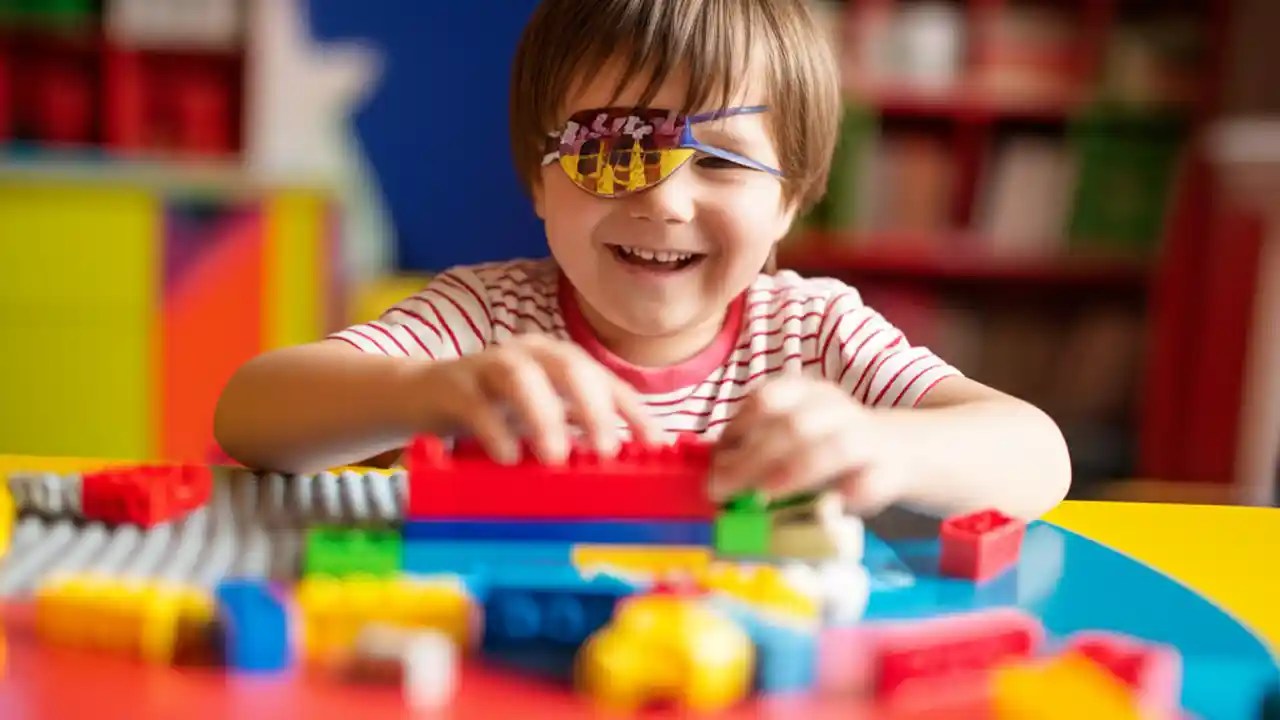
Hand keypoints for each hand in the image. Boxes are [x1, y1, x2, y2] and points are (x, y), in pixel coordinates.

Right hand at [413, 335, 661, 462]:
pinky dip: (495, 430)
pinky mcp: (453, 384)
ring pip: (522, 379)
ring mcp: (488, 365)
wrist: (420, 395)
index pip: (604, 379)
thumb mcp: (540, 418)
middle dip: (593, 408)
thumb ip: (576, 430)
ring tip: (556, 458)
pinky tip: (508, 457)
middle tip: (606, 450)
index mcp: (556, 359)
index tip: (653, 444)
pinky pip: (476, 404)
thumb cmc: (492, 409)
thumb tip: (625, 461)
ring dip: (543, 417)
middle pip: (570, 368)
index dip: (632, 410)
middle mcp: (528, 354)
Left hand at [709, 376, 913, 513]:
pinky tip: (824, 509)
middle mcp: (836, 410)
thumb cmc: (830, 447)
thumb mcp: (795, 437)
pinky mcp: (890, 472)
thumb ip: (759, 450)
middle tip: (722, 489)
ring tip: (766, 495)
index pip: (770, 398)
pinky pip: (871, 481)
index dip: (739, 426)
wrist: (901, 449)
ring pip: (836, 447)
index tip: (717, 458)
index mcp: (807, 394)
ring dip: (797, 471)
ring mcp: (867, 439)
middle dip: (753, 459)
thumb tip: (715, 475)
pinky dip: (848, 495)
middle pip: (795, 426)